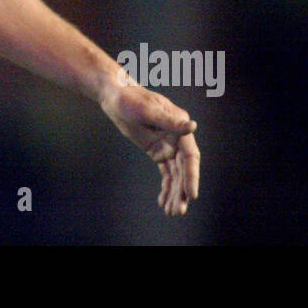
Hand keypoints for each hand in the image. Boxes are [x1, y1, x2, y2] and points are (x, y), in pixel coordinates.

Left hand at [98, 72, 199, 215]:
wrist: (115, 95)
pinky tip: (163, 202)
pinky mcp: (158, 151)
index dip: (192, 176)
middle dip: (182, 191)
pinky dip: (166, 187)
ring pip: (176, 174)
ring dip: (175, 193)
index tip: (192, 195)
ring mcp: (169, 145)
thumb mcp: (146, 109)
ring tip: (171, 212)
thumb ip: (168, 120)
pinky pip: (166, 172)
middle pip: (184, 169)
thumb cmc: (129, 98)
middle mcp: (178, 137)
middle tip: (178, 211)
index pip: (190, 156)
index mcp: (179, 125)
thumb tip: (192, 127)